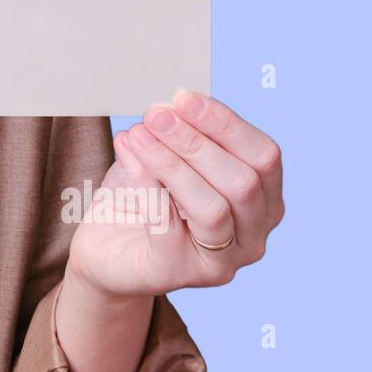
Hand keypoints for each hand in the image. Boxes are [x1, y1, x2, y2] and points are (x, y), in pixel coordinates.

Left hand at [66, 89, 283, 300]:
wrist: (107, 245)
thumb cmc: (144, 196)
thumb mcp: (166, 156)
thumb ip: (177, 134)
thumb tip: (168, 109)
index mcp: (263, 199)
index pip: (264, 157)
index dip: (226, 124)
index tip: (184, 98)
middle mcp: (253, 234)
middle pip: (243, 182)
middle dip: (197, 142)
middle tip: (156, 115)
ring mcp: (223, 261)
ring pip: (213, 208)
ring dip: (172, 163)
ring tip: (139, 134)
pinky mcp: (182, 273)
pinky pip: (168, 226)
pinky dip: (146, 184)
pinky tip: (127, 156)